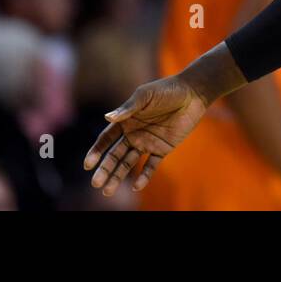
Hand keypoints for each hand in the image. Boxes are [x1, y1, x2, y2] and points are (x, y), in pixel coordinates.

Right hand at [83, 74, 208, 195]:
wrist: (192, 94)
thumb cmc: (167, 90)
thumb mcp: (145, 95)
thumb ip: (128, 108)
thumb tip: (107, 117)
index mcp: (125, 121)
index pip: (106, 139)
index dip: (97, 151)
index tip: (88, 165)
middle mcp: (133, 134)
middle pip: (115, 155)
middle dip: (105, 169)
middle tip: (96, 183)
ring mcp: (147, 142)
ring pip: (129, 163)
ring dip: (118, 176)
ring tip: (108, 190)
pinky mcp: (162, 149)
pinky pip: (151, 165)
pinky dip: (144, 176)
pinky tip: (136, 187)